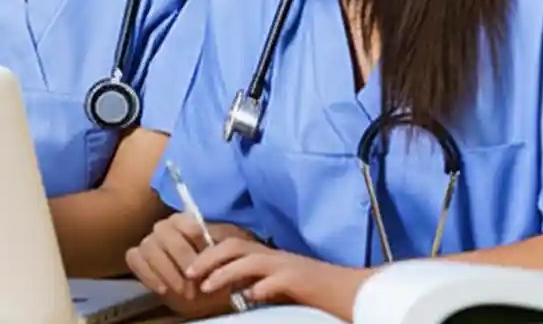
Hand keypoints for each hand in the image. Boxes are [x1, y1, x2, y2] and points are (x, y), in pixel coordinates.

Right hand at [124, 213, 256, 302]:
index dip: (199, 245)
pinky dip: (149, 276)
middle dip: (183, 261)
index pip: (190, 225)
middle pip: (168, 236)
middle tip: (194, 282)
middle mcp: (163, 227)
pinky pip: (136, 260)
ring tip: (183, 291)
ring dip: (168, 272)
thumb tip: (215, 251)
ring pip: (151, 249)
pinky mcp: (135, 256)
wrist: (196, 289)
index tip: (207, 264)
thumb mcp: (219, 260)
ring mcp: (148, 241)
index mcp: (185, 222)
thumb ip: (217, 252)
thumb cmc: (209, 270)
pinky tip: (163, 289)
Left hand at [187, 238, 369, 319]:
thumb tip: (238, 291)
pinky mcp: (301, 280)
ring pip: (249, 260)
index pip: (232, 244)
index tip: (190, 268)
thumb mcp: (281, 285)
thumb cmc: (316, 291)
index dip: (208, 253)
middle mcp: (275, 256)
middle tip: (189, 274)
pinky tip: (248, 297)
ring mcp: (288, 266)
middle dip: (207, 258)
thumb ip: (260, 283)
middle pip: (234, 245)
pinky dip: (260, 287)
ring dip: (224, 272)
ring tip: (207, 287)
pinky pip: (276, 280)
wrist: (353, 291)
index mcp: (269, 256)